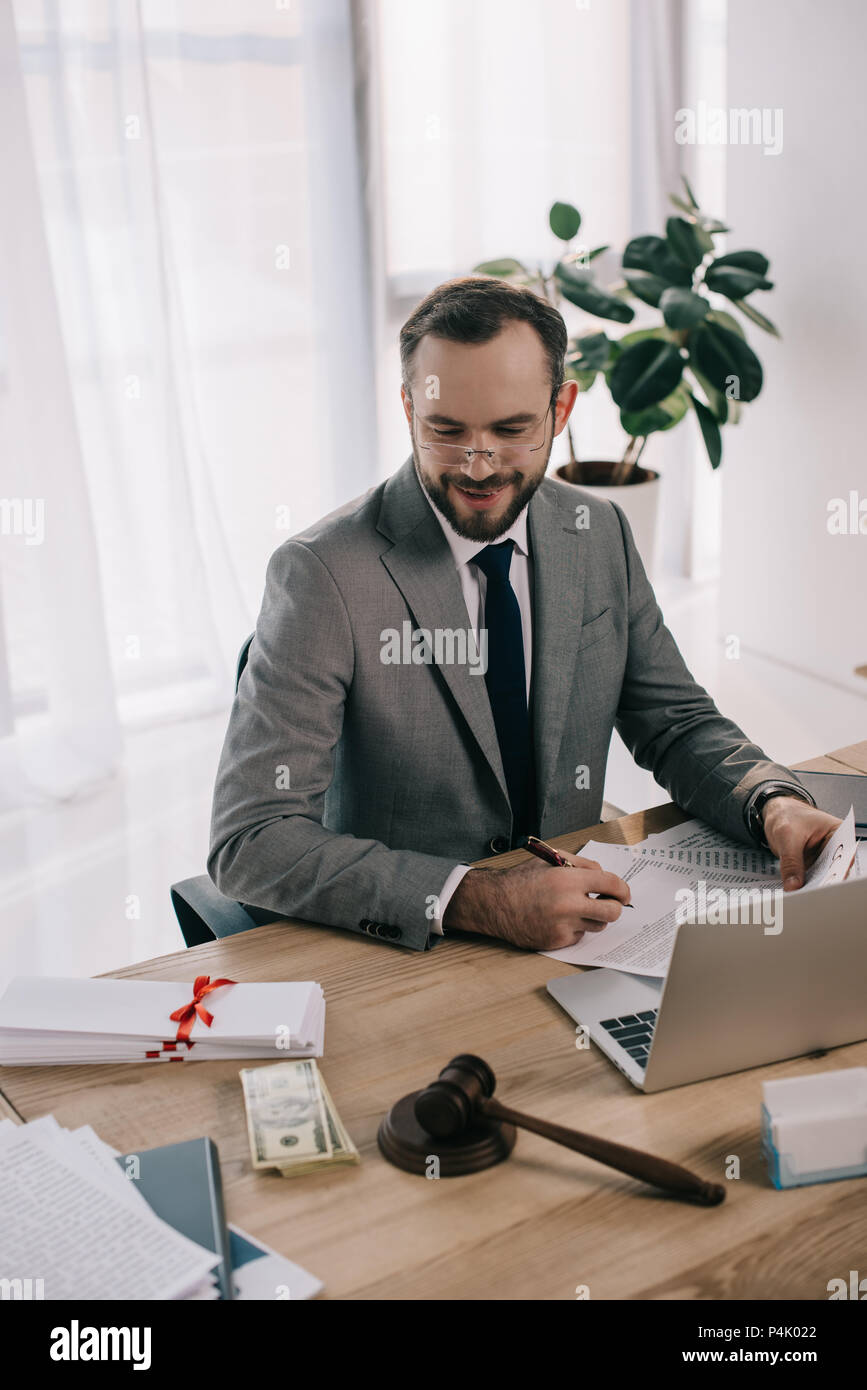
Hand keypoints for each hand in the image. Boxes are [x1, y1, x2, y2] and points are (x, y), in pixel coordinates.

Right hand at [442, 851, 631, 949]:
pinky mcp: (557, 941)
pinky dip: (575, 928)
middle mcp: (568, 905)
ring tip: (576, 908)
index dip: (622, 889)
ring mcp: (563, 926)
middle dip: (615, 907)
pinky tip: (558, 919)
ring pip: (597, 926)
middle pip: (612, 912)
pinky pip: (579, 936)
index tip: (623, 893)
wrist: (495, 904)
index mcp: (568, 880)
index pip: (611, 885)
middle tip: (609, 904)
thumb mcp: (550, 859)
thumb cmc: (522, 880)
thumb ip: (582, 865)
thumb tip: (604, 876)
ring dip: (593, 917)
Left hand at [760, 796, 841, 890]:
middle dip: (823, 883)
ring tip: (803, 897)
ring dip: (812, 887)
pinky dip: (803, 885)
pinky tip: (796, 892)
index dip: (837, 870)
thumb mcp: (787, 836)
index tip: (827, 883)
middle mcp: (834, 847)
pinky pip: (809, 878)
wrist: (775, 814)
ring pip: (821, 877)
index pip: (843, 855)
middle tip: (812, 895)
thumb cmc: (786, 815)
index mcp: (838, 832)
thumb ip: (791, 861)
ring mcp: (823, 858)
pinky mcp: (812, 866)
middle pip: (833, 870)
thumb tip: (793, 885)